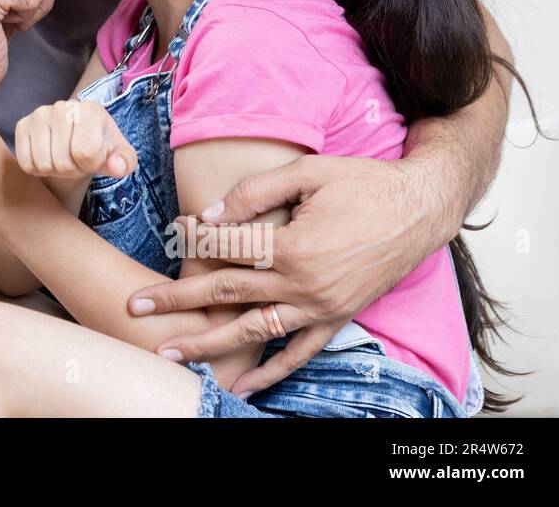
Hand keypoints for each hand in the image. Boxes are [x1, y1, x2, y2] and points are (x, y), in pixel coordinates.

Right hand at [15, 99, 137, 184]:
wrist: (76, 135)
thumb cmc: (99, 144)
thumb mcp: (118, 154)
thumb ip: (124, 161)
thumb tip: (117, 167)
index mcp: (90, 110)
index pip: (85, 153)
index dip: (90, 165)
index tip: (93, 158)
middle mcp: (63, 107)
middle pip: (62, 162)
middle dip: (72, 170)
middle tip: (77, 160)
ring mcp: (39, 114)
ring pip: (43, 164)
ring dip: (54, 171)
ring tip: (63, 157)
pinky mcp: (22, 125)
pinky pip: (26, 162)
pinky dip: (37, 169)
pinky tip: (47, 157)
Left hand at [126, 155, 436, 396]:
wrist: (421, 208)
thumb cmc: (364, 183)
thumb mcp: (307, 172)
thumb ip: (254, 193)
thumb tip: (208, 216)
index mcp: (293, 247)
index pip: (225, 248)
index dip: (193, 239)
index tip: (170, 233)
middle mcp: (304, 285)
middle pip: (226, 296)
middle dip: (177, 301)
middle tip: (136, 306)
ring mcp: (321, 307)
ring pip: (253, 331)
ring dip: (209, 345)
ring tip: (171, 352)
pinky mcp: (337, 318)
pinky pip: (299, 353)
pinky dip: (271, 372)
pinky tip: (243, 386)